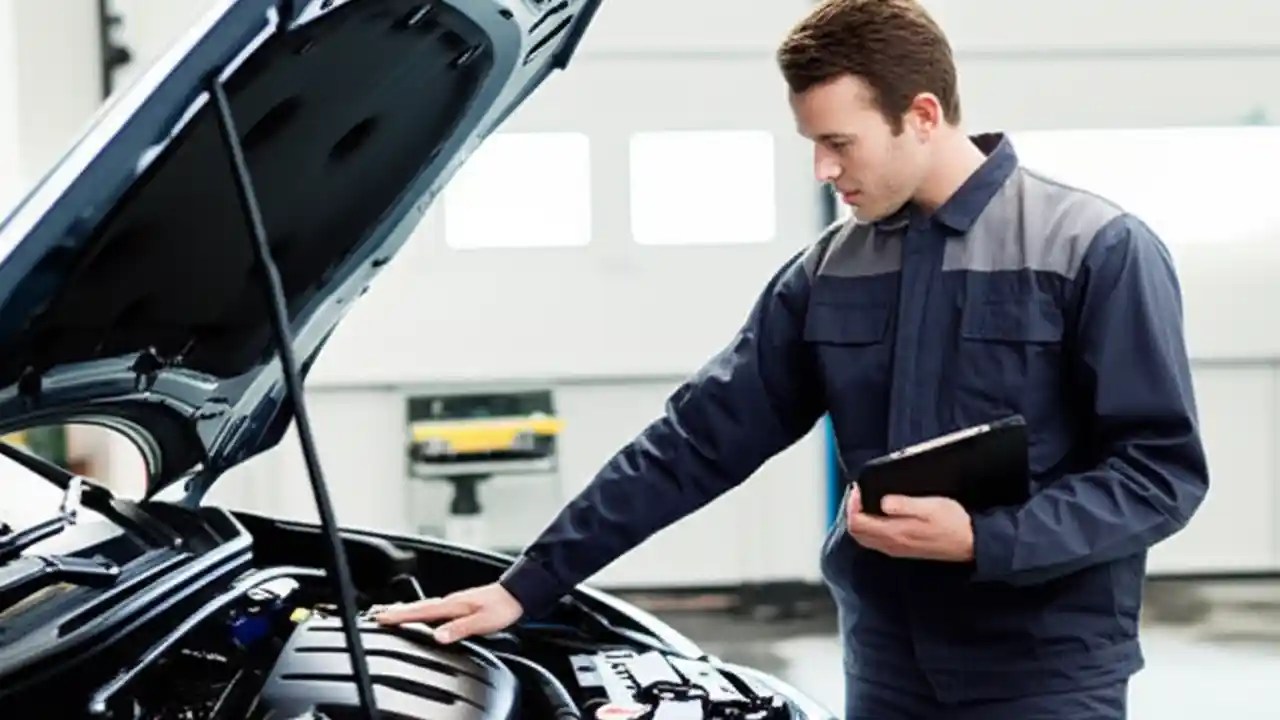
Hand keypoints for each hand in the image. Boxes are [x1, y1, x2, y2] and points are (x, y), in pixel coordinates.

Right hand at [372, 583, 523, 643]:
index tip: (382, 617)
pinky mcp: (460, 604)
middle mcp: (451, 601)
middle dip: (398, 611)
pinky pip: (434, 608)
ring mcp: (455, 602)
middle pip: (418, 607)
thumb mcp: (482, 621)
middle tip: (379, 615)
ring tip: (392, 614)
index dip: (401, 615)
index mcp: (453, 604)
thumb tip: (438, 636)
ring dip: (408, 611)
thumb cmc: (503, 607)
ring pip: (425, 607)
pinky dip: (422, 611)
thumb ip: (459, 629)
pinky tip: (421, 615)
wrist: (519, 593)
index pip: (421, 611)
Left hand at [846, 486, 974, 561]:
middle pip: (857, 533)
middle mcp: (891, 544)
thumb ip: (904, 505)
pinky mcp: (903, 550)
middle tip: (860, 494)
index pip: (857, 523)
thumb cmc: (953, 523)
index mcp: (894, 533)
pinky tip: (880, 515)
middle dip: (853, 512)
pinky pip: (875, 541)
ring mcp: (896, 549)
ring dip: (861, 520)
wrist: (970, 543)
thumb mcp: (930, 507)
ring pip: (865, 538)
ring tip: (867, 501)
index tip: (858, 490)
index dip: (852, 505)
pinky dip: (870, 528)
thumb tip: (882, 501)